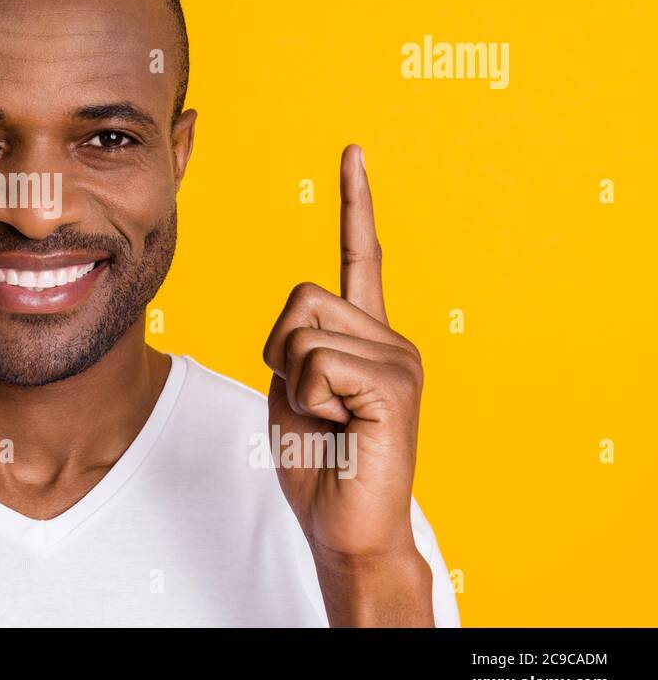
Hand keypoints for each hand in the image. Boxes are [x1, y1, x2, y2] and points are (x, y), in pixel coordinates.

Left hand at [262, 144, 429, 622]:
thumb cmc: (318, 464)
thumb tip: (292, 327)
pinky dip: (309, 399)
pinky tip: (339, 428)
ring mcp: (399, 360)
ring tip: (328, 420)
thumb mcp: (294, 390)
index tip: (352, 152)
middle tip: (311, 404)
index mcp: (366, 335)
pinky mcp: (395, 386)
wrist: (345, 527)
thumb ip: (296, 345)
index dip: (354, 203)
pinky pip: (316, 363)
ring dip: (294, 380)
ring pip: (301, 330)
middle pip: (299, 297)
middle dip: (280, 351)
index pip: (361, 255)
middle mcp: (391, 338)